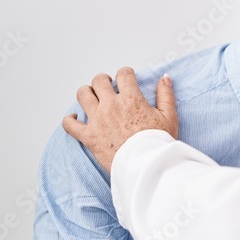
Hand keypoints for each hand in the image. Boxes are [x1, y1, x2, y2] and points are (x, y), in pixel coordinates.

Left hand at [62, 67, 178, 173]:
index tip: (127, 78)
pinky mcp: (88, 136)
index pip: (123, 74)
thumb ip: (166, 95)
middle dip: (104, 80)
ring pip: (83, 95)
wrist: (146, 165)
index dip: (125, 73)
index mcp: (131, 99)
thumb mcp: (169, 116)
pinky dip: (70, 120)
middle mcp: (111, 106)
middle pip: (99, 81)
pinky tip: (75, 118)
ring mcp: (97, 120)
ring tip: (92, 97)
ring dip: (87, 92)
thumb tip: (165, 77)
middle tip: (108, 86)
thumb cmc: (158, 143)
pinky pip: (69, 124)